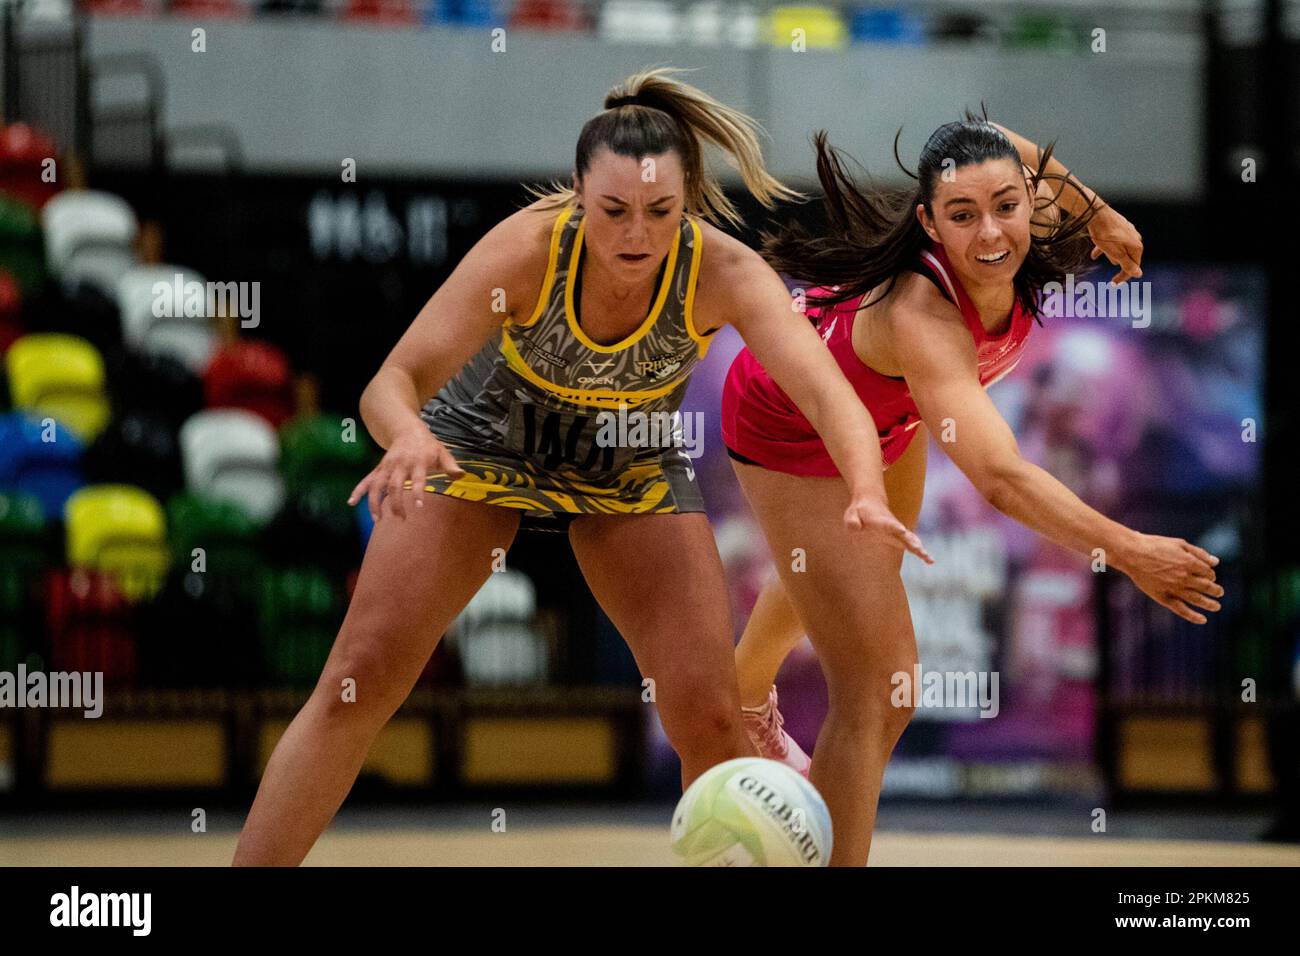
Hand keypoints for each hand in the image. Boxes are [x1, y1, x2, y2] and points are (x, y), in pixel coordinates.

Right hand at [347, 421, 464, 521]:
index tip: (419, 506)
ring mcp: (387, 467)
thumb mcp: (442, 451)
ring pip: (377, 485)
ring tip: (377, 519)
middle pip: (394, 485)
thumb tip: (460, 475)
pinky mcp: (379, 469)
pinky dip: (358, 490)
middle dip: (395, 503)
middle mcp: (400, 464)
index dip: (418, 492)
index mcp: (418, 461)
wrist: (408, 430)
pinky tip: (351, 502)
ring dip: (375, 502)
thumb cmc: (428, 445)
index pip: (418, 479)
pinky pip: (367, 480)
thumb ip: (450, 465)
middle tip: (400, 519)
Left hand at [843, 490, 933, 563]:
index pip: (888, 524)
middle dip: (911, 542)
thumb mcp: (851, 514)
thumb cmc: (859, 511)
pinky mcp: (900, 536)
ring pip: (910, 540)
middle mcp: (892, 525)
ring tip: (928, 559)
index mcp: (880, 520)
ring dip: (919, 548)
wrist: (871, 502)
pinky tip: (929, 561)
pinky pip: (911, 544)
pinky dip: (920, 551)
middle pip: (903, 534)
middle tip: (919, 549)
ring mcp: (898, 531)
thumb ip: (851, 521)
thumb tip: (855, 528)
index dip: (894, 527)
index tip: (902, 530)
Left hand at [1087, 205, 1142, 284]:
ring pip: (1120, 249)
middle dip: (1119, 266)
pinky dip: (1106, 248)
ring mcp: (1127, 232)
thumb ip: (1126, 264)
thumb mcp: (1115, 253)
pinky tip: (1094, 254)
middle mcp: (1135, 238)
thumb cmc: (1105, 234)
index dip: (1124, 277)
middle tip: (1110, 277)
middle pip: (1128, 257)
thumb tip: (1139, 274)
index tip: (1114, 284)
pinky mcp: (1118, 227)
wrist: (1095, 213)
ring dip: (1111, 256)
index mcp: (1136, 246)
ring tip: (1102, 257)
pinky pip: (1113, 242)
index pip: (1133, 266)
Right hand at [1117, 534, 1222, 624]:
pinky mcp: (1163, 597)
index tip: (1207, 574)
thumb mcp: (1179, 544)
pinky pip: (1181, 609)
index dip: (1210, 574)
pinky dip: (1193, 616)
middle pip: (1207, 587)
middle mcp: (1185, 577)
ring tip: (1216, 607)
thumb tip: (1216, 562)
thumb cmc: (1155, 545)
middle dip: (1215, 590)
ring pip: (1197, 600)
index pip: (1209, 573)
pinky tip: (1202, 620)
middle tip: (1219, 592)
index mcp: (1190, 563)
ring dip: (1210, 604)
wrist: (1132, 553)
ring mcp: (1174, 588)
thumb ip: (1199, 553)